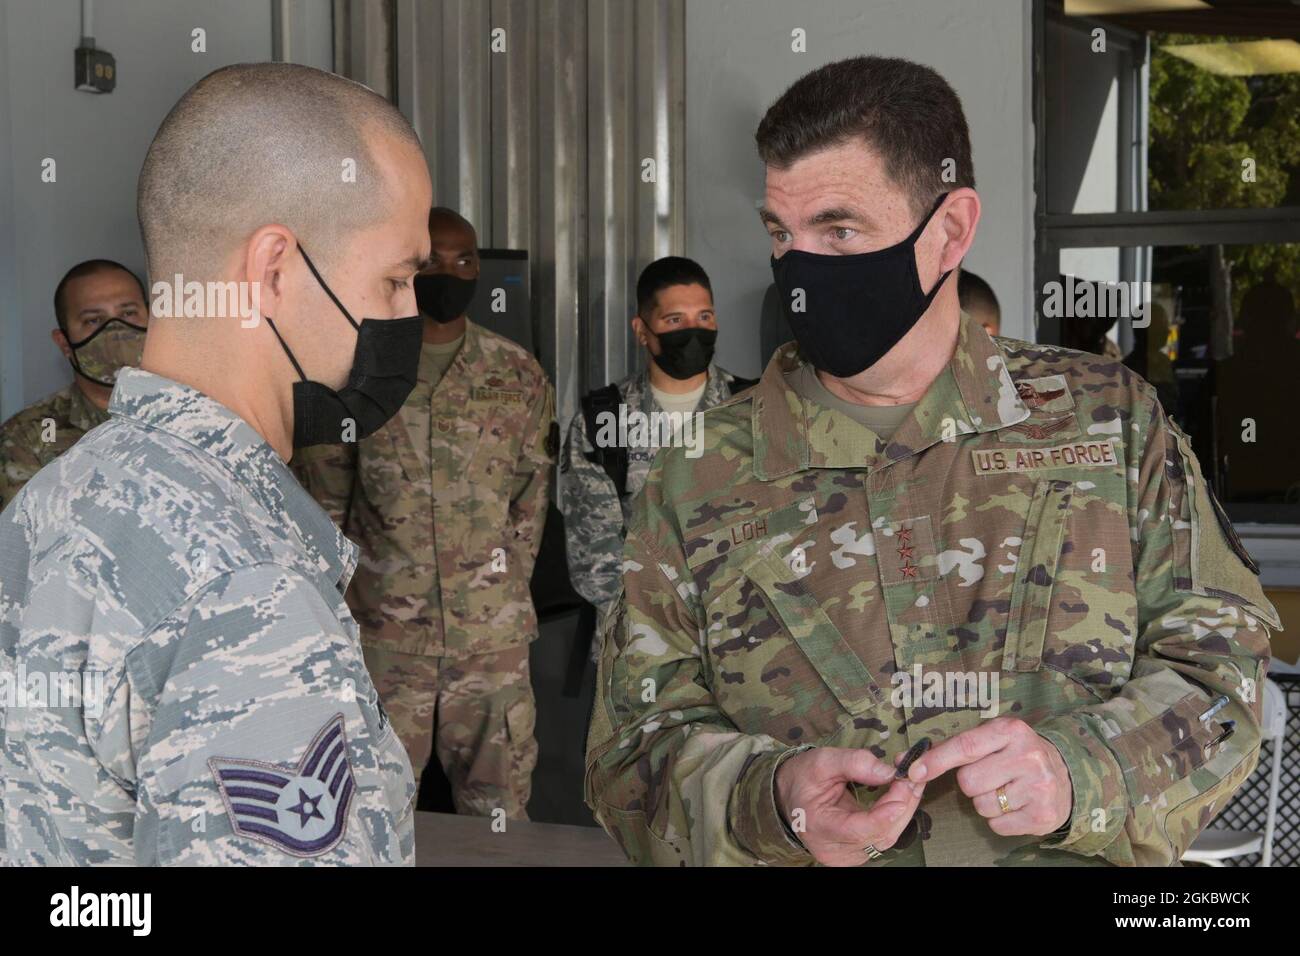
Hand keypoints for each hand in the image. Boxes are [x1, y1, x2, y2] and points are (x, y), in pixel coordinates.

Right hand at [775, 747, 924, 865]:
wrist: (789, 795)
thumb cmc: (803, 777)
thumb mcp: (823, 761)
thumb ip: (855, 763)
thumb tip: (889, 772)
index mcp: (818, 826)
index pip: (857, 830)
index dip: (884, 814)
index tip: (904, 790)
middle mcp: (833, 849)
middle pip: (878, 835)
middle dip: (901, 805)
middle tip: (914, 777)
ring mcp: (846, 855)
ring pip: (885, 838)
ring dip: (903, 809)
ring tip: (910, 783)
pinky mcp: (856, 852)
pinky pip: (882, 837)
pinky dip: (895, 816)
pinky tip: (901, 797)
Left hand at [904, 717, 1071, 836]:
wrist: (1065, 777)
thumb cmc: (1017, 755)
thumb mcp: (994, 739)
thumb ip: (954, 747)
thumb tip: (906, 761)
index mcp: (1011, 730)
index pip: (965, 746)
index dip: (937, 761)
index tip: (914, 771)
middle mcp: (1028, 756)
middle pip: (969, 781)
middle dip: (971, 783)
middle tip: (991, 776)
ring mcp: (1038, 786)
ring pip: (981, 805)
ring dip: (985, 802)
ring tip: (1006, 790)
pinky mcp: (1042, 814)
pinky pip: (997, 825)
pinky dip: (999, 819)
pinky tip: (1015, 805)